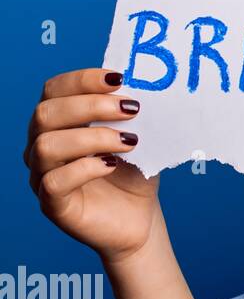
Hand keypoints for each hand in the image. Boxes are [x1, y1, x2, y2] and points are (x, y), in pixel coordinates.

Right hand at [25, 67, 161, 263]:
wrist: (140, 219)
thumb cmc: (135, 172)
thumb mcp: (137, 136)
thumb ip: (132, 113)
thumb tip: (146, 84)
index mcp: (58, 123)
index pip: (54, 90)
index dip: (82, 79)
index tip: (120, 78)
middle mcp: (41, 146)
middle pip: (45, 113)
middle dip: (91, 105)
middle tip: (132, 109)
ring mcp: (42, 176)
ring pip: (47, 145)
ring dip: (92, 137)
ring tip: (129, 142)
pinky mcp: (53, 205)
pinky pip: (55, 182)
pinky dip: (86, 168)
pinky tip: (113, 165)